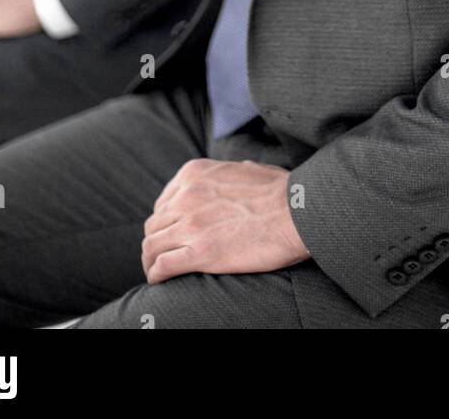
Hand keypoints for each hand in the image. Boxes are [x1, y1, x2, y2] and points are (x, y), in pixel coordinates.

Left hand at [141, 159, 310, 283]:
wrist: (296, 211)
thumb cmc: (281, 192)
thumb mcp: (247, 168)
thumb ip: (231, 173)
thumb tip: (238, 172)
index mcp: (194, 174)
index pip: (163, 202)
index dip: (165, 222)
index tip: (171, 234)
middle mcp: (186, 196)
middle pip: (154, 225)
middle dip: (157, 242)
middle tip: (164, 256)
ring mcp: (191, 225)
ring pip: (151, 247)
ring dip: (151, 261)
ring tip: (157, 272)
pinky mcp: (200, 253)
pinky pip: (162, 267)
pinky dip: (156, 275)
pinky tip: (161, 281)